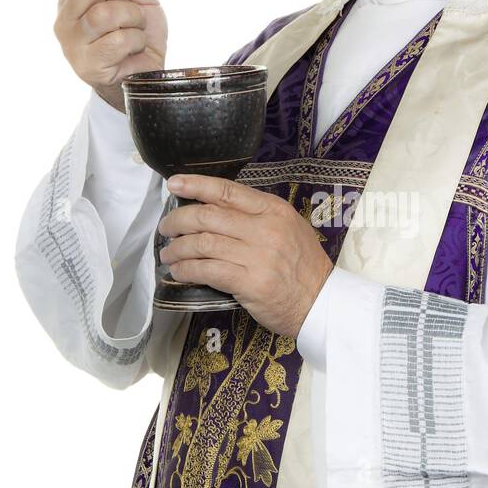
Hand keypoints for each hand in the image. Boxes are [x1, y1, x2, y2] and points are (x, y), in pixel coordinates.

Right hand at [53, 0, 168, 111]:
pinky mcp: (86, 65)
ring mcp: (73, 43)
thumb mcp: (140, 3)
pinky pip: (117, 41)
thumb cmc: (137, 38)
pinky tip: (134, 47)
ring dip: (133, 17)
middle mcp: (66, 19)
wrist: (142, 78)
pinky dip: (135, 40)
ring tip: (138, 26)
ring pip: (105, 14)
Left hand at [157, 174, 333, 337]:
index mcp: (273, 210)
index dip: (195, 185)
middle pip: (207, 216)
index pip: (227, 190)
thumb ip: (256, 216)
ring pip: (202, 243)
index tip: (173, 185)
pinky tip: (179, 271)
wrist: (321, 302)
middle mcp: (265, 228)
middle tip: (166, 229)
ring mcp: (257, 255)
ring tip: (168, 253)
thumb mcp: (288, 228)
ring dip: (177, 248)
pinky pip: (207, 270)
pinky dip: (186, 269)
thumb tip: (215, 209)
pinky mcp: (249, 282)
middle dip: (177, 221)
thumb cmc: (302, 266)